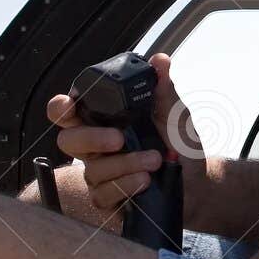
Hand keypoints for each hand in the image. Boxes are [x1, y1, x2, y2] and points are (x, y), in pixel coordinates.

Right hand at [47, 53, 204, 222]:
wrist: (196, 181)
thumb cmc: (179, 144)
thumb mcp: (174, 114)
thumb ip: (163, 89)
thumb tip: (160, 60)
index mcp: (104, 119)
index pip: (68, 111)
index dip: (61, 107)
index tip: (71, 106)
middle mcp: (95, 146)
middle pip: (68, 141)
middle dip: (92, 138)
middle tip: (119, 138)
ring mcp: (100, 173)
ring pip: (92, 170)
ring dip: (125, 164)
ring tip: (155, 160)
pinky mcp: (108, 198)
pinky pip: (103, 195)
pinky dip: (126, 186)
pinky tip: (145, 181)